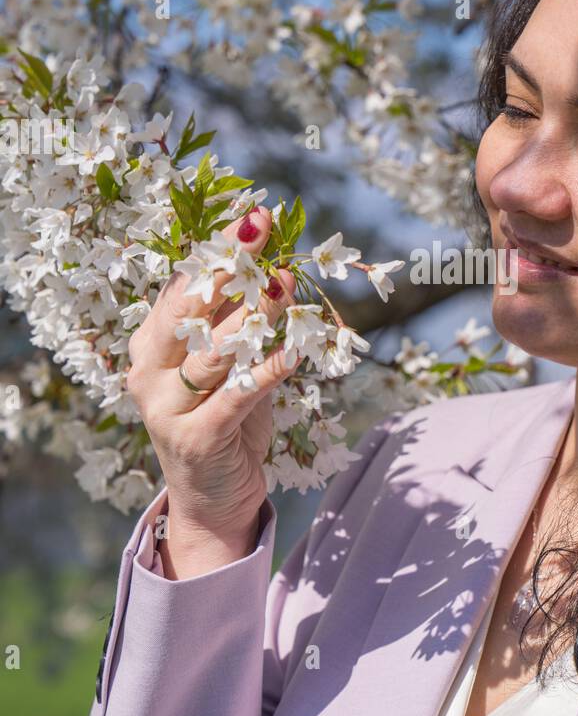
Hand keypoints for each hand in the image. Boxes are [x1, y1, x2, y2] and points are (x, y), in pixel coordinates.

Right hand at [126, 206, 296, 577]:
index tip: (250, 216)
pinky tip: (294, 351)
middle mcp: (147, 371)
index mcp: (150, 344)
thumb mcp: (229, 367)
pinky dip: (266, 372)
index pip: (183, 286)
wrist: (212, 500)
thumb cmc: (225, 422)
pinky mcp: (194, 439)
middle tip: (261, 231)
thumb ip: (241, 325)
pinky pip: (235, 397)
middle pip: (189, 310)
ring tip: (284, 282)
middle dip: (227, 267)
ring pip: (213, 351)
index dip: (216, 250)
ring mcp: (164, 407)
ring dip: (254, 314)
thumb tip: (277, 268)